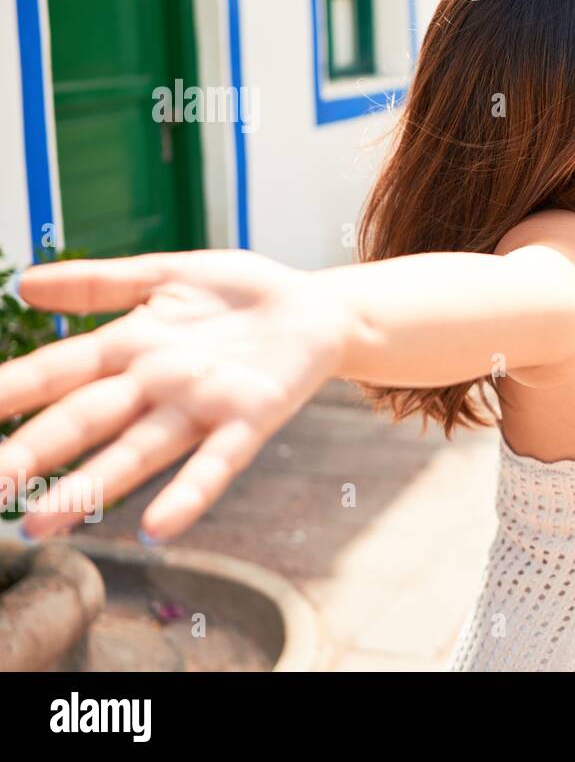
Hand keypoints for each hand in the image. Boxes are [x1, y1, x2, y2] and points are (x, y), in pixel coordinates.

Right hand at [0, 249, 351, 542]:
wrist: (316, 307)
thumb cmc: (239, 295)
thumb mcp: (167, 275)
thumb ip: (102, 284)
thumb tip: (24, 284)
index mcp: (131, 348)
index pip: (56, 371)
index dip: (10, 392)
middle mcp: (157, 386)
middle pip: (86, 419)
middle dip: (34, 451)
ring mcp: (203, 407)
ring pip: (138, 451)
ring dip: (92, 487)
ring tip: (43, 523)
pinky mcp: (251, 418)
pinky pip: (217, 462)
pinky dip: (190, 494)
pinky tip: (160, 527)